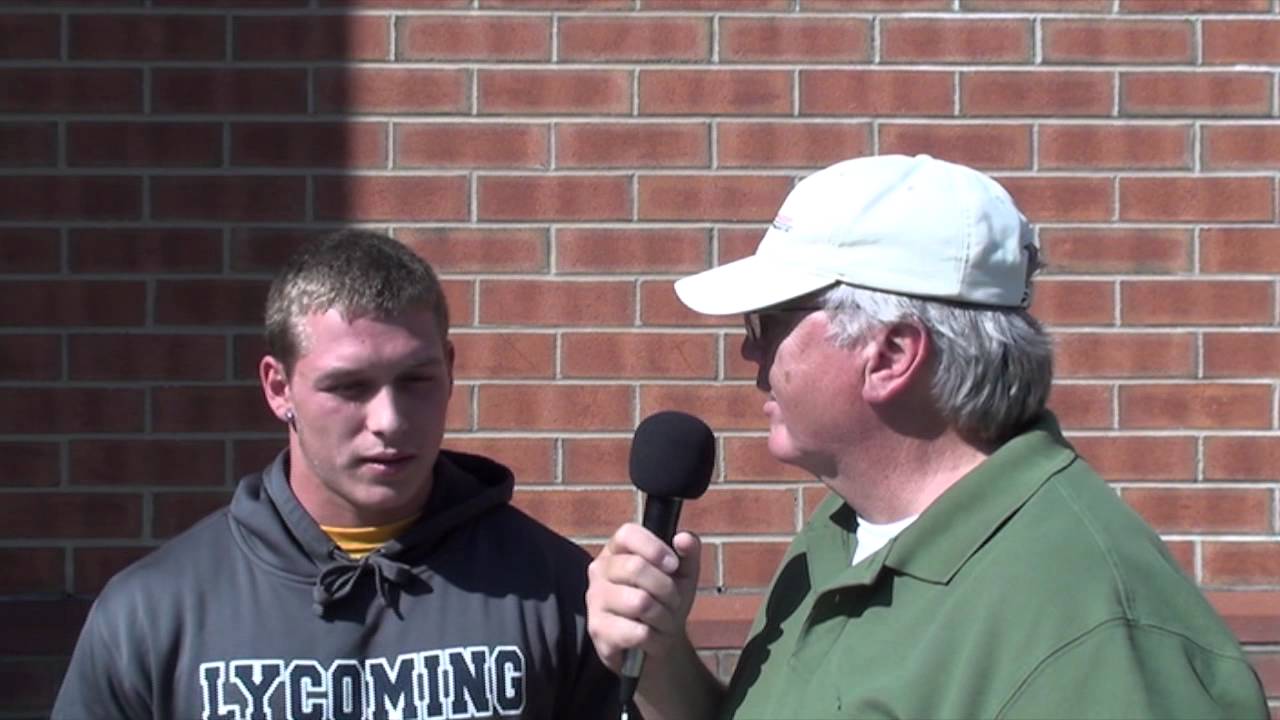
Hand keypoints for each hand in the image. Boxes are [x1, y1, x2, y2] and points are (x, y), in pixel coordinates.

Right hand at [586, 523, 701, 671]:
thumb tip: (684, 539)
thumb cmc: (666, 600)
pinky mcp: (598, 630)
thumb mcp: (684, 573)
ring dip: (663, 616)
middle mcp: (599, 571)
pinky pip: (637, 632)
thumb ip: (689, 552)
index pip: (627, 534)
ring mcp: (595, 600)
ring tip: (662, 621)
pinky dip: (655, 638)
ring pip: (639, 602)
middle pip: (635, 567)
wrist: (658, 642)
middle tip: (672, 601)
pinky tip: (651, 639)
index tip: (673, 565)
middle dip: (666, 589)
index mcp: (617, 550)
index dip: (654, 548)